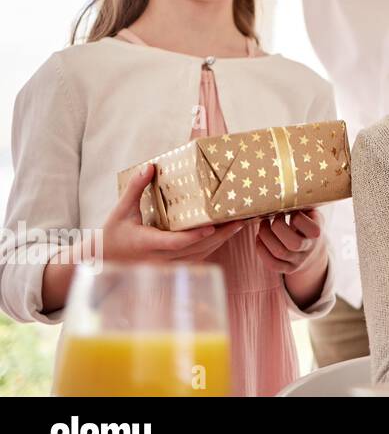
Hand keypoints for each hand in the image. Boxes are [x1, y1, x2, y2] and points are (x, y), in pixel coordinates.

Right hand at [103, 164, 247, 262]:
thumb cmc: (112, 234)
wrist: (102, 260)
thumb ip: (136, 188)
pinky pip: (196, 259)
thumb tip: (150, 166)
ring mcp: (166, 265)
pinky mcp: (170, 267)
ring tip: (239, 225)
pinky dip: (211, 248)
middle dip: (220, 236)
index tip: (212, 226)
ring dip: (220, 242)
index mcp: (147, 243)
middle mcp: (159, 258)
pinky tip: (224, 235)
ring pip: (199, 256)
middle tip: (240, 220)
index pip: (176, 243)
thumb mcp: (120, 210)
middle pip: (196, 250)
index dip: (195, 236)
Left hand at [254, 209, 324, 274]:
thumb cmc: (307, 224)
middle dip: (277, 228)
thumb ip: (302, 205)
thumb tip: (284, 191)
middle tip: (270, 217)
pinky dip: (261, 250)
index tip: (287, 209)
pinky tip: (259, 238)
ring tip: (262, 225)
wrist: (313, 249)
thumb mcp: (311, 213)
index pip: (308, 226)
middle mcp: (309, 248)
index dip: (296, 216)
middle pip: (293, 243)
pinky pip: (272, 264)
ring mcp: (299, 261)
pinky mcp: (288, 268)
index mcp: (317, 232)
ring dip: (265, 236)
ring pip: (279, 253)